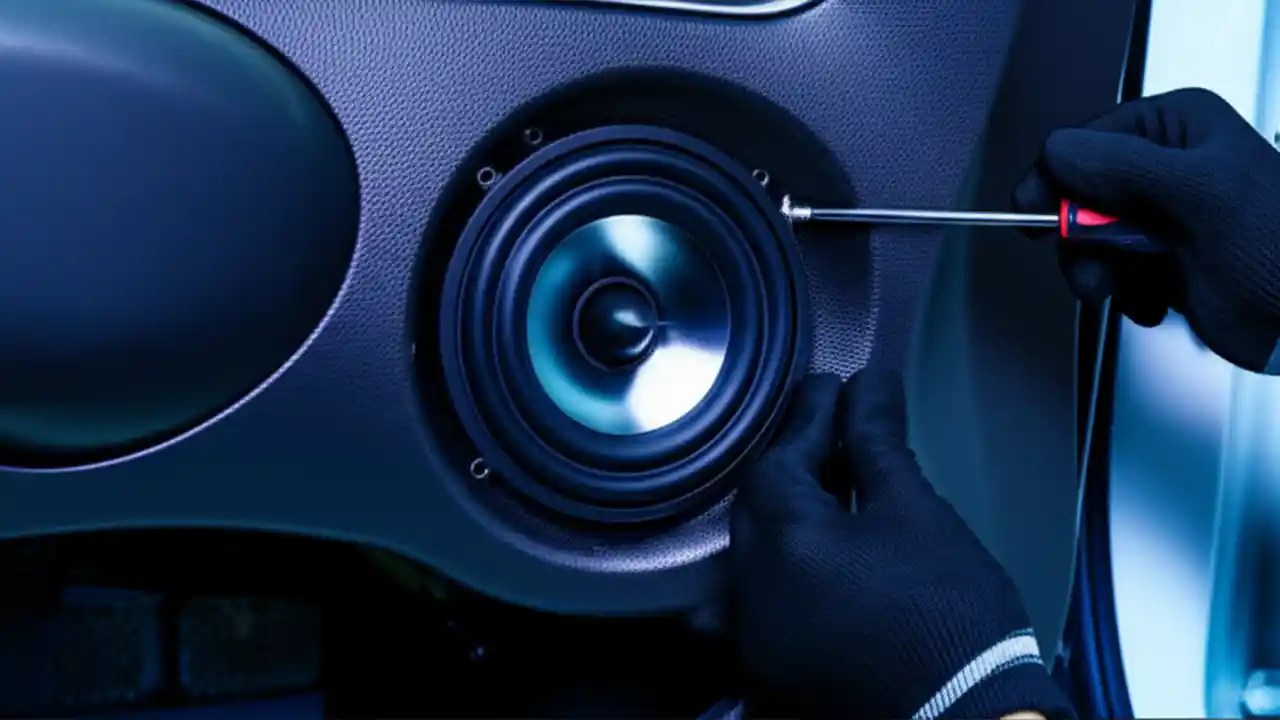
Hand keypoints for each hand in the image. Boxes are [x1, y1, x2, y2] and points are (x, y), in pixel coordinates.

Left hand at [730, 371, 1072, 718]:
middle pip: (758, 506)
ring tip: (834, 492)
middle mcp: (751, 592)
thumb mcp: (917, 515)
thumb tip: (868, 386)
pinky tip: (822, 559)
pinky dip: (787, 571)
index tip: (834, 388)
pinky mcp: (771, 673)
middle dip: (794, 465)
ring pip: (755, 556)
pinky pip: (763, 604)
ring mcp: (756, 638)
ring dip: (789, 519)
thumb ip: (879, 444)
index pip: (781, 458)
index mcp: (783, 544)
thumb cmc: (950, 616)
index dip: (810, 418)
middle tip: (833, 435)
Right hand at [1014, 88, 1279, 372]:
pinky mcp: (1163, 260)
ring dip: (1101, 274)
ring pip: (1090, 241)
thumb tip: (1057, 150)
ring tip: (1127, 290)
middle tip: (1097, 266)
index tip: (1037, 212)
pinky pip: (1114, 273)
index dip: (1056, 180)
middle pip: (1080, 196)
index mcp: (1176, 129)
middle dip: (1081, 239)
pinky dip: (1126, 295)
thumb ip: (1124, 166)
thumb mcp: (1200, 194)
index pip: (1085, 143)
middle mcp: (1165, 167)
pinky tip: (1154, 301)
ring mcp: (1163, 216)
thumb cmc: (1279, 250)